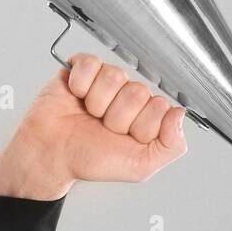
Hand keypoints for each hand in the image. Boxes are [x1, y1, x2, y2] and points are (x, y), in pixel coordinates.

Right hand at [0, 54, 187, 199]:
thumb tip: (180, 115)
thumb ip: (171, 146)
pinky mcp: (83, 69)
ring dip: (97, 103)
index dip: (140, 127)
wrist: (52, 156)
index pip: (161, 107)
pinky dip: (80, 84)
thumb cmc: (91, 160)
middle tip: (103, 129)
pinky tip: (76, 97)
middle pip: (138, 92)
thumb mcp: (140, 166)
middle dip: (117, 118)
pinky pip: (90, 64)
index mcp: (148, 116)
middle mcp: (130, 96)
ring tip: (89, 115)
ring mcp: (107, 81)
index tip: (125, 139)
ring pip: (115, 78)